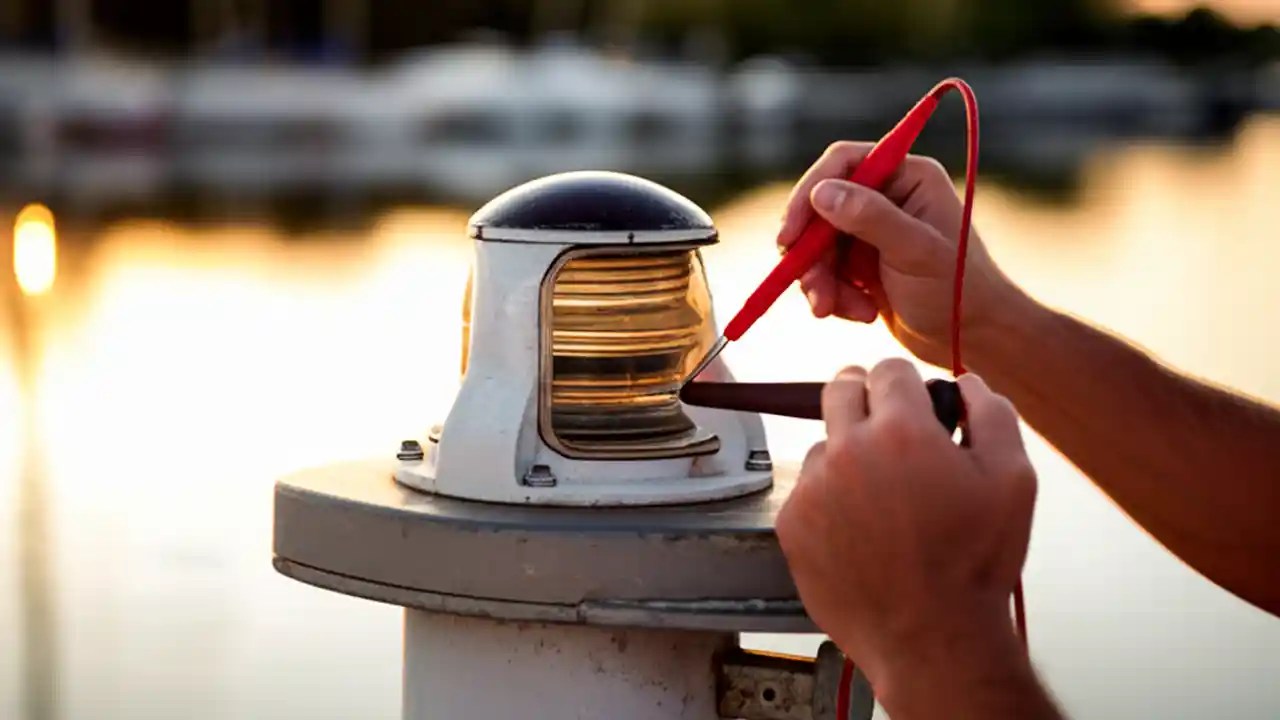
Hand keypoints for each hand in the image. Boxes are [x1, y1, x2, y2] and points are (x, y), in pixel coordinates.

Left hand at [775, 360, 1036, 703]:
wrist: (930, 638)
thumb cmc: (975, 562)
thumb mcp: (1013, 480)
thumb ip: (992, 415)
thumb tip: (966, 384)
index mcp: (900, 431)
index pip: (888, 370)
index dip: (906, 382)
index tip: (913, 400)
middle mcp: (846, 450)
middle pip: (840, 389)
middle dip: (864, 395)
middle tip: (886, 423)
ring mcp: (812, 488)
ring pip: (825, 445)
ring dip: (848, 455)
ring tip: (883, 499)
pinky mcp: (791, 524)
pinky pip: (807, 492)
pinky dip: (829, 500)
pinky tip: (861, 530)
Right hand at [777, 142, 1026, 367]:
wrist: (971, 340)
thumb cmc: (958, 291)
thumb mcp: (914, 252)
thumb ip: (870, 218)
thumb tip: (821, 193)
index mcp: (908, 177)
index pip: (843, 163)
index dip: (809, 192)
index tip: (790, 234)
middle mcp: (888, 197)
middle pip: (822, 208)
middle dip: (812, 253)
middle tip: (810, 287)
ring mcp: (873, 231)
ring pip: (818, 245)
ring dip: (821, 281)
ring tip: (836, 309)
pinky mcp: (862, 264)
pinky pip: (827, 272)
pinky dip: (834, 295)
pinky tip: (861, 313)